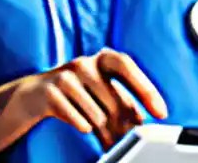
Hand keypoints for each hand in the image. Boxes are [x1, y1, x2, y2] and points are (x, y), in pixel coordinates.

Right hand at [0, 49, 168, 149]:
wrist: (36, 94)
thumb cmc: (79, 93)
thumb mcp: (102, 94)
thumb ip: (123, 105)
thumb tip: (141, 124)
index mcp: (103, 59)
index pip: (128, 67)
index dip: (146, 89)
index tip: (161, 113)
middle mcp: (85, 62)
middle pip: (114, 100)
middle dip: (121, 124)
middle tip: (126, 139)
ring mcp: (66, 76)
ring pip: (97, 115)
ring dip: (100, 128)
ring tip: (96, 127)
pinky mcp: (50, 92)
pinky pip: (78, 120)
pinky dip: (83, 126)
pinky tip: (80, 123)